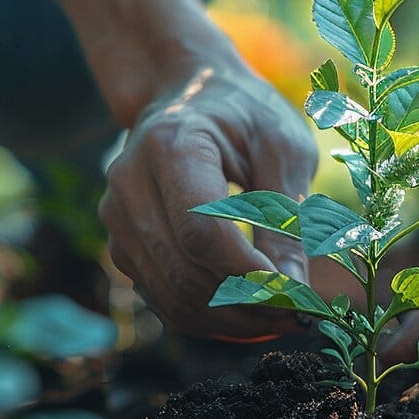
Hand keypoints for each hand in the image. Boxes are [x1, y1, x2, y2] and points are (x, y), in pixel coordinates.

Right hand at [98, 58, 318, 340]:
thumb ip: (287, 214)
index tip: (297, 294)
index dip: (249, 274)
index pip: (201, 231)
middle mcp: (129, 184)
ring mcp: (118, 219)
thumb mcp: (283, 146)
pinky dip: (210, 319)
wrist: (189, 97)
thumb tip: (293, 290)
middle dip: (246, 306)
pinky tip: (252, 315)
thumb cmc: (245, 116)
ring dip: (231, 322)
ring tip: (282, 320)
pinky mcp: (124, 247)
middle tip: (300, 316)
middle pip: (184, 271)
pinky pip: (165, 300)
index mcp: (171, 145)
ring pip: (173, 296)